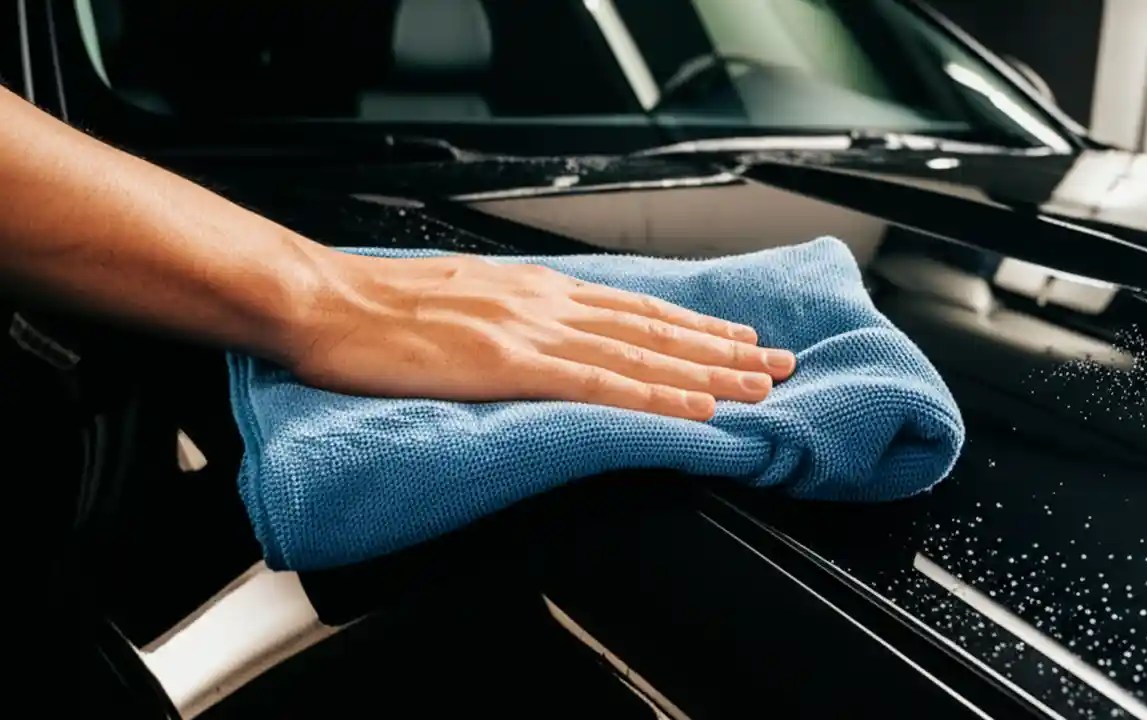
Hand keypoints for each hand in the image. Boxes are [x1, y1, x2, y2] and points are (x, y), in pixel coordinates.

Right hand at [279, 249, 796, 419]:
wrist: (324, 303)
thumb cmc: (380, 306)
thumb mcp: (461, 298)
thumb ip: (513, 315)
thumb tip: (547, 335)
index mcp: (534, 289)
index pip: (634, 308)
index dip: (693, 326)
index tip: (737, 338)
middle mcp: (546, 303)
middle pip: (655, 328)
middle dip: (724, 349)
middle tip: (778, 364)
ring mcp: (533, 332)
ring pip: (643, 354)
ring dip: (709, 372)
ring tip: (759, 387)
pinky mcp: (510, 365)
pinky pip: (601, 384)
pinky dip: (656, 395)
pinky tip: (694, 406)